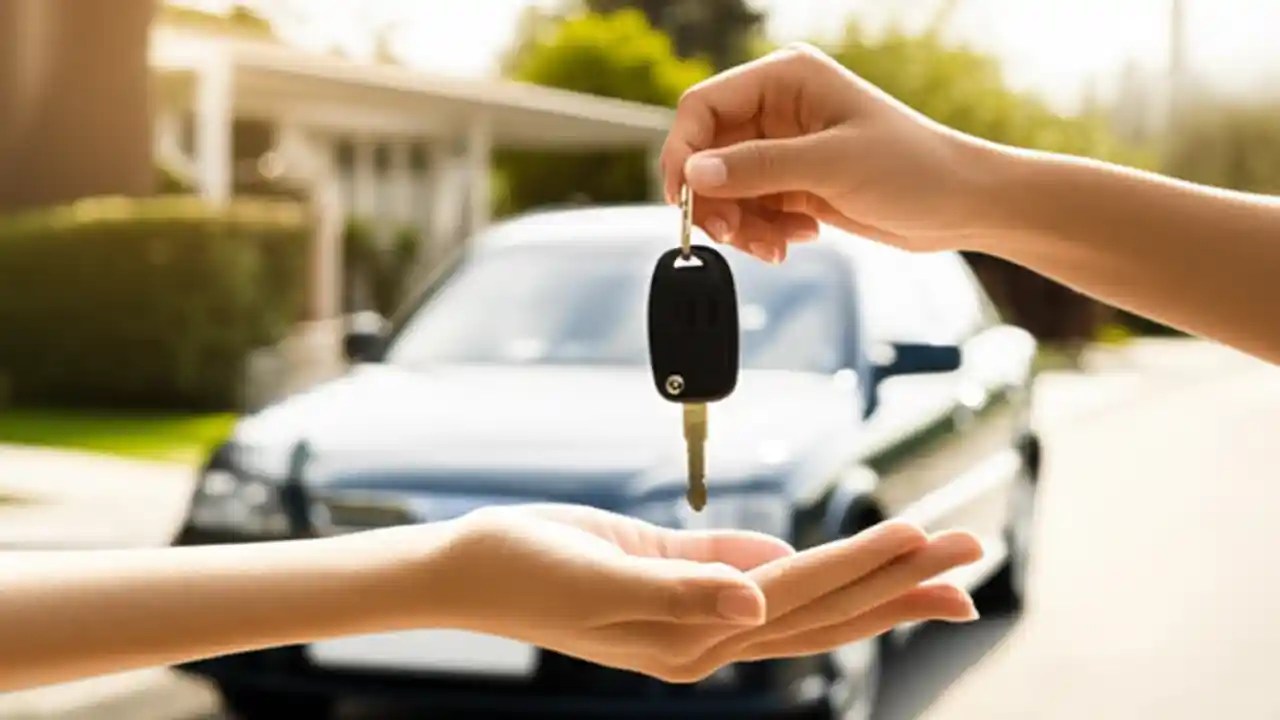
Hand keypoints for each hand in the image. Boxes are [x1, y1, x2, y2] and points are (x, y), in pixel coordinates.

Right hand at [391, 504, 980, 682]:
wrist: (473, 570)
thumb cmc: (524, 566)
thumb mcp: (595, 574)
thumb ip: (680, 587)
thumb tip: (757, 600)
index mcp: (687, 636)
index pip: (796, 597)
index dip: (858, 566)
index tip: (918, 535)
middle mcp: (705, 639)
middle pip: (823, 612)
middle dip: (899, 583)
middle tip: (972, 554)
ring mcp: (698, 622)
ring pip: (808, 608)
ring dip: (877, 587)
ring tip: (941, 569)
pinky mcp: (686, 591)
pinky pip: (770, 592)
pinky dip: (822, 582)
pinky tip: (857, 570)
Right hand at [660, 43, 1002, 262]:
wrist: (961, 204)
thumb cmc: (914, 167)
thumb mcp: (831, 165)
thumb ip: (759, 168)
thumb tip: (696, 174)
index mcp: (786, 78)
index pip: (703, 107)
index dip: (685, 153)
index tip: (684, 199)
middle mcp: (778, 108)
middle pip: (708, 154)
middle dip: (716, 200)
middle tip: (732, 236)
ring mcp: (784, 147)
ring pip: (725, 189)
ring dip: (741, 224)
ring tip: (775, 244)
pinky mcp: (793, 182)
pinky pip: (751, 209)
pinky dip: (762, 232)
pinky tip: (797, 238)